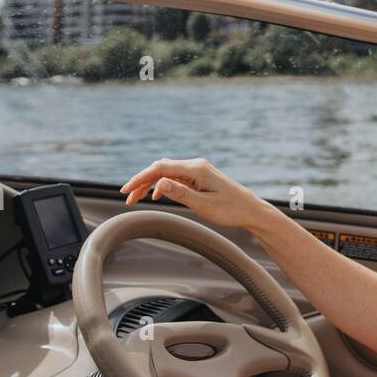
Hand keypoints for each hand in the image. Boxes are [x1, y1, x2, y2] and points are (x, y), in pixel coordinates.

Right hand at [119, 158, 268, 230]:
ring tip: (136, 199)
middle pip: (160, 168)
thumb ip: (180, 193)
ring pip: (166, 172)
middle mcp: (196, 165)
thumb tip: (159, 183)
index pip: (160, 169)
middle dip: (141, 182)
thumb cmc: (230, 210)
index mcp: (196, 169)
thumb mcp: (203, 205)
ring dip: (150, 184)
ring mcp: (198, 170)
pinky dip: (162, 184)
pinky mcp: (200, 177)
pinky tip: (156, 195)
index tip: (126, 191)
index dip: (140, 178)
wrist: (250, 210)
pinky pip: (175, 176)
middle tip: (128, 199)